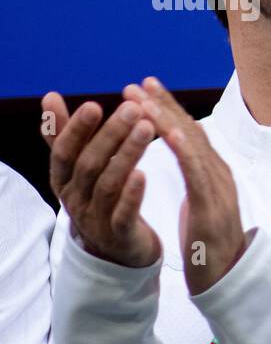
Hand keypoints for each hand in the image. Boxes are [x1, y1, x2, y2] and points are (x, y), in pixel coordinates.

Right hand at [41, 92, 159, 267]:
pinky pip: (122, 215)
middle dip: (110, 135)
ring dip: (127, 155)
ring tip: (148, 128)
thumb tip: (49, 96)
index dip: (76, 130)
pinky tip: (144, 174)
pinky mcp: (118, 235)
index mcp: (62, 179)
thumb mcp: (78, 166)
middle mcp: (74, 198)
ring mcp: (95, 218)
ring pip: (108, 185)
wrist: (117, 247)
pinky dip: (132, 194)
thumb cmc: (97, 195)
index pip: (64, 152)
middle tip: (133, 109)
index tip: (94, 104)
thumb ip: (65, 134)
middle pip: (88, 165)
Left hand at [125, 78, 245, 295]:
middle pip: (190, 131)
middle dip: (163, 105)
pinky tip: (170, 133)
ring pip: (192, 146)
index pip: (189, 133)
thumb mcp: (201, 203)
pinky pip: (197, 173)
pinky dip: (184, 150)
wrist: (228, 277)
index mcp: (213, 173)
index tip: (146, 88)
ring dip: (167, 120)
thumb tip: (188, 156)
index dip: (168, 108)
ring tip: (143, 100)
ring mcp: (218, 188)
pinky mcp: (212, 205)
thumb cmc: (211, 244)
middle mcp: (218, 173)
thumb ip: (197, 178)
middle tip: (137, 84)